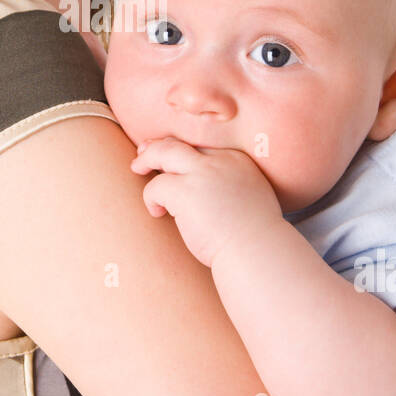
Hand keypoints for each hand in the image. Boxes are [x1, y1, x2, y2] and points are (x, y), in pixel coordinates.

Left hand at [130, 137, 282, 269]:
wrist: (257, 251)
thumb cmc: (253, 237)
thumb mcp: (249, 200)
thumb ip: (231, 187)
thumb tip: (205, 192)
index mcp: (237, 161)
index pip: (202, 148)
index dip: (182, 152)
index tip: (169, 159)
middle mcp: (220, 161)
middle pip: (180, 143)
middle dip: (158, 145)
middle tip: (143, 152)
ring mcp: (202, 174)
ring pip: (163, 152)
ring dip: (146, 159)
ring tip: (137, 168)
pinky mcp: (185, 192)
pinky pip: (156, 185)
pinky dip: (151, 198)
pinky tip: (158, 213)